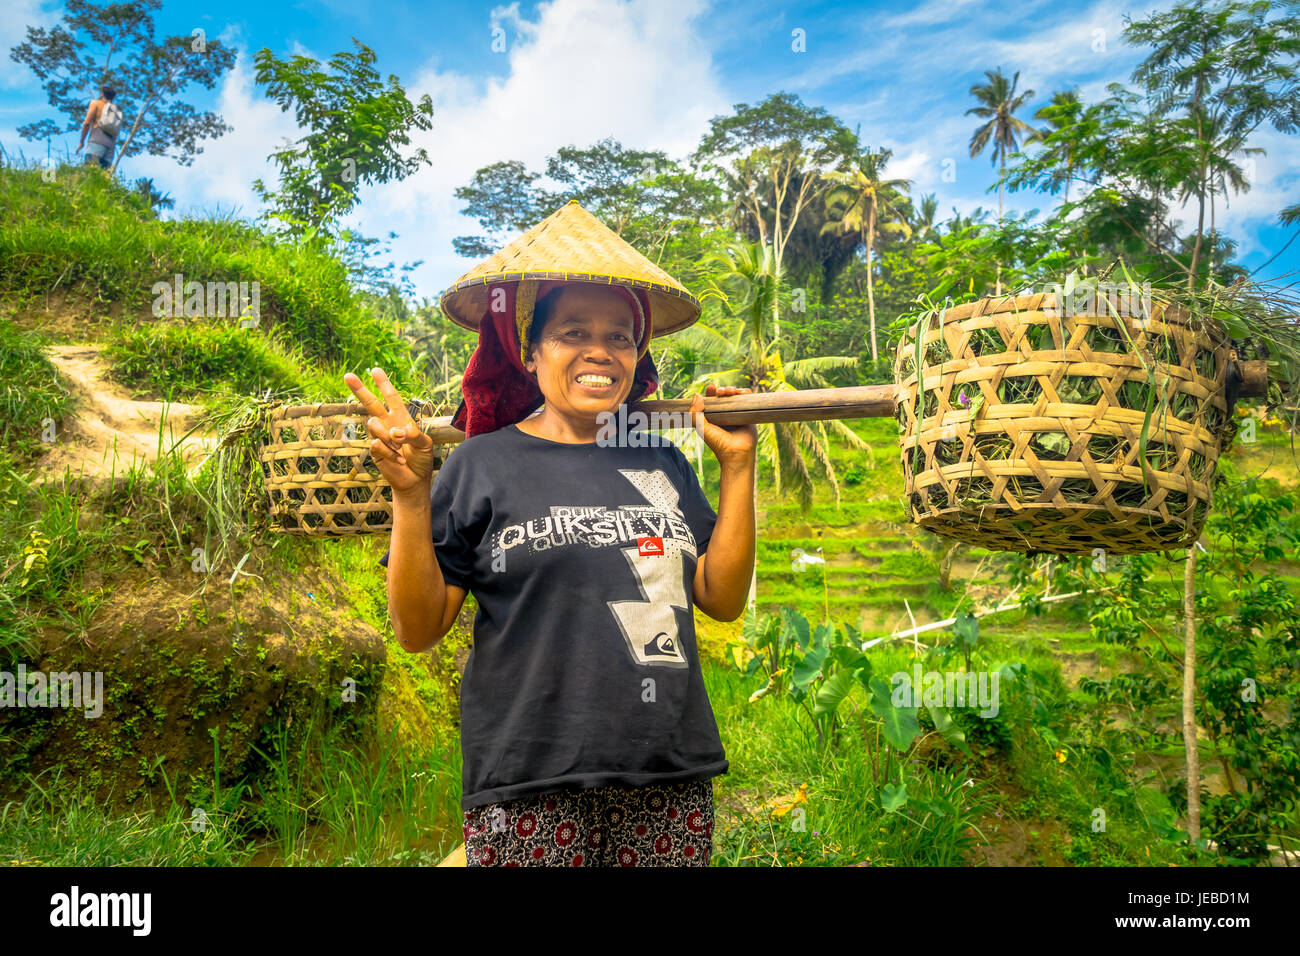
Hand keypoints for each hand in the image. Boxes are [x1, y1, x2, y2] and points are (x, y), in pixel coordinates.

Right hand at [343, 368, 437, 497]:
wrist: (415, 479)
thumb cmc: (421, 459)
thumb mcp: (425, 443)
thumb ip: (412, 434)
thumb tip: (394, 432)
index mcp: (401, 418)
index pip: (392, 398)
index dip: (384, 384)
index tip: (374, 370)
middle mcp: (388, 424)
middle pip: (371, 404)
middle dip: (360, 390)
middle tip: (348, 376)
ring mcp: (379, 437)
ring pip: (373, 424)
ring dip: (388, 437)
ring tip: (400, 448)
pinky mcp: (374, 451)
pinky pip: (376, 445)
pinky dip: (390, 453)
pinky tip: (398, 460)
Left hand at [690, 383, 756, 465]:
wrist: (736, 454)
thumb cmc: (718, 444)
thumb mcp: (701, 428)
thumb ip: (694, 413)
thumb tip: (696, 395)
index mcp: (713, 417)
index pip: (711, 400)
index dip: (711, 392)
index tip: (711, 387)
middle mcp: (725, 415)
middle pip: (724, 396)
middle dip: (722, 390)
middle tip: (721, 391)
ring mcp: (736, 414)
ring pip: (735, 396)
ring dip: (732, 389)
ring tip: (730, 391)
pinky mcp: (748, 414)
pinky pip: (747, 400)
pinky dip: (745, 393)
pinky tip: (741, 392)